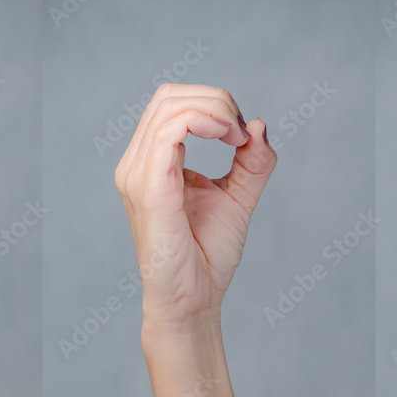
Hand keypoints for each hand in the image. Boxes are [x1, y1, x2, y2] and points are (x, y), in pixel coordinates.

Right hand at [115, 83, 276, 326]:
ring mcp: (138, 175)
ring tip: (238, 139)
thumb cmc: (207, 255)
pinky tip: (231, 141)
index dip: (214, 104)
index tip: (245, 137)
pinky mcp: (149, 188)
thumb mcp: (239, 196)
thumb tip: (259, 125)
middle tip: (243, 135)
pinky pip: (171, 131)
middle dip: (216, 101)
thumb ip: (252, 161)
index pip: (173, 103)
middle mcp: (136, 164)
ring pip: (170, 106)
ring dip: (215, 110)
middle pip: (169, 96)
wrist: (194, 300)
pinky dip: (206, 122)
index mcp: (151, 163)